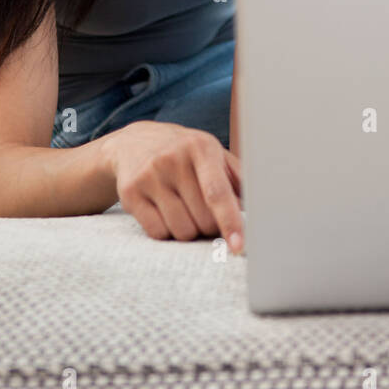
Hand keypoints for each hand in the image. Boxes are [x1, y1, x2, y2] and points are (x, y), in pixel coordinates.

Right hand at [102, 121, 242, 246]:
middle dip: (210, 226)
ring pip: (180, 230)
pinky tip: (165, 213)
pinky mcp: (130, 193)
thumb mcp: (213, 154)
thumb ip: (237, 179)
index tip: (238, 246)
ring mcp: (149, 175)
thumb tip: (258, 208)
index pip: (217, 193)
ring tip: (185, 211)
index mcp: (201, 148)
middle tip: (206, 214)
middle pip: (202, 219)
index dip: (230, 221)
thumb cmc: (185, 154)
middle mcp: (173, 159)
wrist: (134, 143)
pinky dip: (167, 232)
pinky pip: (157, 232)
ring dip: (189, 231)